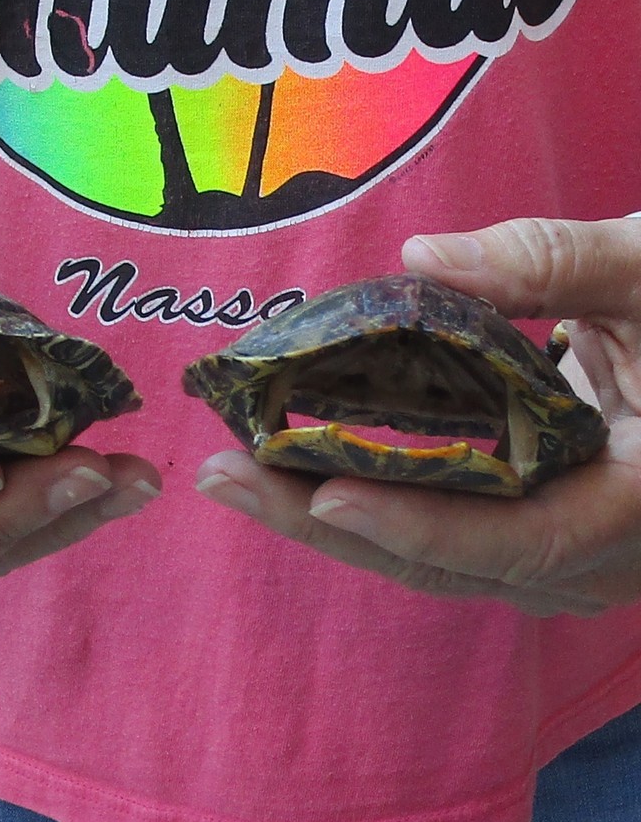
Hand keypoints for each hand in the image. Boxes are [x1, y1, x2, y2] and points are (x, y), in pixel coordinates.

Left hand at [197, 216, 640, 616]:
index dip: (420, 524)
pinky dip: (365, 502)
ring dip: (326, 518)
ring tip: (233, 474)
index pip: (523, 538)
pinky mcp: (526, 530)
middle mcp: (597, 553)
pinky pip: (435, 531)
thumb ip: (552, 264)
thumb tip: (422, 262)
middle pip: (445, 558)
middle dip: (326, 522)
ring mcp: (559, 553)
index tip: (323, 495)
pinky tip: (293, 468)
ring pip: (429, 556)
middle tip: (224, 474)